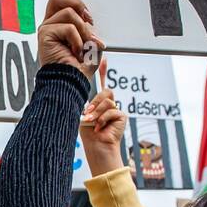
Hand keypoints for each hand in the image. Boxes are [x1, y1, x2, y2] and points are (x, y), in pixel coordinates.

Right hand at [38, 0, 104, 76]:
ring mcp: (46, 27)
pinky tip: (76, 51)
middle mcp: (50, 21)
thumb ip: (89, 27)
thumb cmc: (79, 67)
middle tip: (90, 20)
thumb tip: (89, 19)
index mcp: (60, 21)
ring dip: (84, 29)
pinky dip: (78, 39)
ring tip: (84, 46)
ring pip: (69, 11)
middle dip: (79, 4)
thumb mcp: (90, 42)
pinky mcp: (45, 33)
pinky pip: (69, 26)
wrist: (70, 83)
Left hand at [81, 57, 126, 174]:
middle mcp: (108, 104)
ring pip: (108, 101)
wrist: (97, 147)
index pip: (101, 84)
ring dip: (97, 112)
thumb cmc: (89, 134)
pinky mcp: (122, 116)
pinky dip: (103, 119)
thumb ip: (88, 105)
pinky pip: (112, 110)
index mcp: (98, 102)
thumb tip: (87, 102)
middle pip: (105, 91)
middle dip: (95, 102)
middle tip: (87, 114)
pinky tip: (100, 128)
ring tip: (92, 122)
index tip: (103, 59)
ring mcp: (116, 109)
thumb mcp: (84, 116)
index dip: (103, 71)